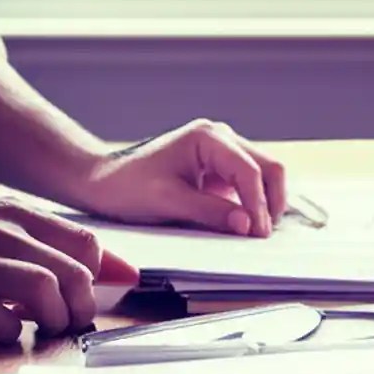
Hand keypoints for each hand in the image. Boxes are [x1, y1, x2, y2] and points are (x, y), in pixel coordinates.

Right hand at [0, 199, 138, 343]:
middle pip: (74, 273)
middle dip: (81, 309)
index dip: (98, 279)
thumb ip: (48, 248)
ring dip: (52, 322)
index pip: (87, 245)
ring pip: (44, 292)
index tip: (86, 300)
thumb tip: (120, 270)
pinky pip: (0, 322)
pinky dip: (10, 336)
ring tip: (39, 331)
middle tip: (65, 325)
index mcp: (12, 215)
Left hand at [77, 119, 286, 237]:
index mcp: (208, 137)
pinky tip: (246, 225)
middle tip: (262, 236)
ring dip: (264, 203)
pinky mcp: (220, 168)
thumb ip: (210, 211)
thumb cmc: (128, 186)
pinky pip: (248, 184)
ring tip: (256, 233)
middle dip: (270, 202)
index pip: (249, 171)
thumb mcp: (168, 202)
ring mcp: (223, 152)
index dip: (258, 204)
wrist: (103, 181)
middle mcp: (221, 138)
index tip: (258, 235)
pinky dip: (253, 204)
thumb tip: (248, 225)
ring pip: (263, 175)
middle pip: (267, 167)